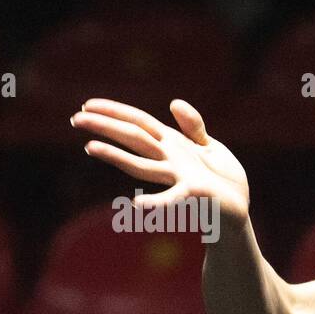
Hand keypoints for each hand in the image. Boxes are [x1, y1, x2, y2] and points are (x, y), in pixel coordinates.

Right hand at [70, 98, 249, 230]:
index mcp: (173, 144)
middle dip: (106, 127)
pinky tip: (136, 206)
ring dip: (117, 156)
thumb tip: (173, 102)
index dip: (115, 111)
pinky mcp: (194, 194)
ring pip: (143, 165)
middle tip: (75, 119)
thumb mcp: (211, 147)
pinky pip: (173, 199)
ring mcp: (179, 177)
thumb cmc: (224, 181)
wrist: (239, 211)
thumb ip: (192, 126)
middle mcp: (170, 160)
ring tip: (91, 148)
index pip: (139, 122)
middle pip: (134, 138)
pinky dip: (156, 203)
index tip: (86, 104)